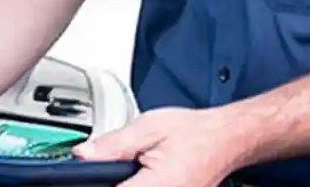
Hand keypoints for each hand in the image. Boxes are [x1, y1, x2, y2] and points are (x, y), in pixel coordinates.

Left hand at [71, 107, 253, 186]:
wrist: (226, 138)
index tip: (85, 174)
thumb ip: (113, 144)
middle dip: (112, 180)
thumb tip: (83, 155)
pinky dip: (135, 184)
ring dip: (123, 181)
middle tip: (112, 167)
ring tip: (131, 168)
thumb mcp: (148, 128)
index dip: (95, 182)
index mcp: (157, 186)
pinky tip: (138, 174)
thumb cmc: (196, 133)